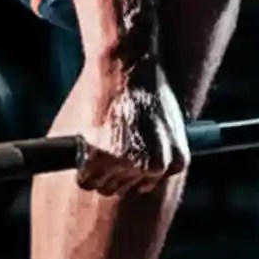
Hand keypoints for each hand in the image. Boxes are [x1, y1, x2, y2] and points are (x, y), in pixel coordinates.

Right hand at [74, 63, 189, 195]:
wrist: (127, 68)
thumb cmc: (146, 90)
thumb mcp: (170, 123)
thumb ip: (164, 151)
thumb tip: (149, 173)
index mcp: (176, 162)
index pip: (145, 186)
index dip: (131, 169)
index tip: (126, 149)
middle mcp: (154, 168)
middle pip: (124, 190)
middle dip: (113, 171)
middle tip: (110, 141)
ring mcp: (128, 164)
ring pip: (103, 187)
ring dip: (96, 169)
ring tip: (102, 138)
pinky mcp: (101, 158)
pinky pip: (85, 181)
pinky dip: (82, 166)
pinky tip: (90, 143)